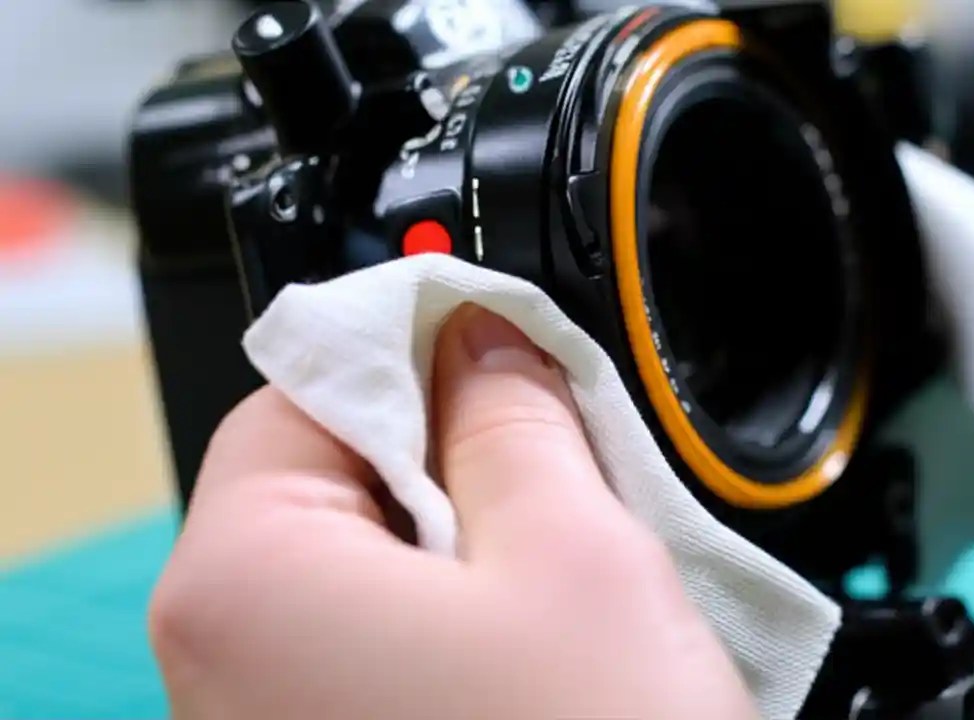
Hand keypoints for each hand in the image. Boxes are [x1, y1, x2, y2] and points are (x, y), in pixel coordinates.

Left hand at [148, 305, 755, 718]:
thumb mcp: (576, 549)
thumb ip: (513, 413)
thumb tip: (480, 338)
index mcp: (244, 580)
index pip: (309, 385)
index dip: (420, 350)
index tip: (508, 347)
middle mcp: (228, 663)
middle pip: (340, 479)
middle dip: (465, 458)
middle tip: (573, 473)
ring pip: (379, 568)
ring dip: (485, 544)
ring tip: (580, 576)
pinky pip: (392, 650)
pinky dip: (475, 624)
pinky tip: (557, 652)